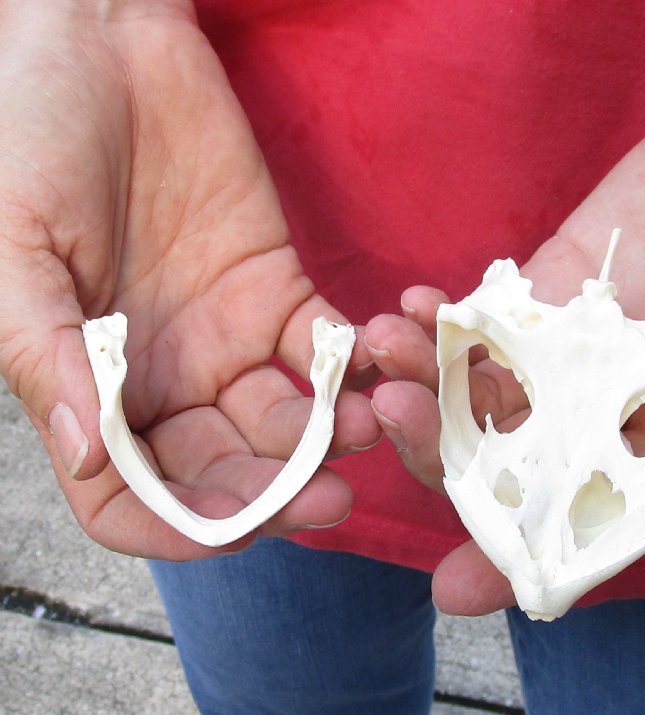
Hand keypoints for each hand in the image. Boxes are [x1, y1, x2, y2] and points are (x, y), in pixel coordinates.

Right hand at [0, 1, 378, 558]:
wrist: (101, 42)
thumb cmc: (31, 136)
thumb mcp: (16, 248)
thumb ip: (47, 354)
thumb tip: (83, 452)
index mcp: (93, 383)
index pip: (133, 495)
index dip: (180, 527)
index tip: (236, 531)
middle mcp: (162, 376)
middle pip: (223, 470)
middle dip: (275, 493)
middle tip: (331, 497)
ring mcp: (224, 336)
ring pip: (285, 419)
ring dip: (327, 436)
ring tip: (366, 429)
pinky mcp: (276, 287)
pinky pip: (322, 346)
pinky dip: (351, 365)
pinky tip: (374, 367)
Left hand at [366, 57, 644, 614]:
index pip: (596, 509)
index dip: (532, 552)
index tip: (460, 587)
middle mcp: (612, 398)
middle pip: (515, 451)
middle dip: (445, 447)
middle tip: (392, 415)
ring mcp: (572, 343)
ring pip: (485, 385)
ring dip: (426, 379)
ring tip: (381, 349)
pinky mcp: (551, 284)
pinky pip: (488, 317)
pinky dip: (447, 318)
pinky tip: (413, 306)